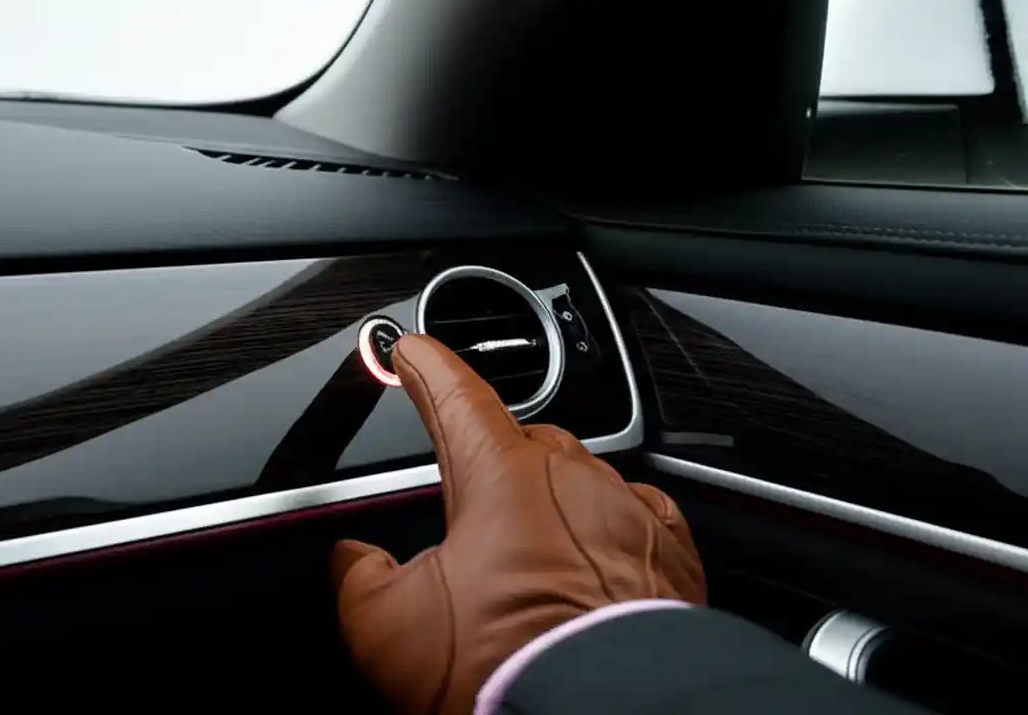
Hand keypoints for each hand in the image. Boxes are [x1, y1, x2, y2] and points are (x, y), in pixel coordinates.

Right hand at [332, 335, 705, 714]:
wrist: (608, 710)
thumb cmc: (506, 667)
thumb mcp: (387, 627)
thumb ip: (359, 577)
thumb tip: (354, 562)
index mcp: (501, 474)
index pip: (457, 395)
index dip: (428, 368)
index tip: (414, 349)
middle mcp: (573, 478)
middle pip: (523, 443)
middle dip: (492, 463)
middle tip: (466, 510)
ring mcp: (629, 513)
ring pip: (583, 481)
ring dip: (551, 507)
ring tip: (526, 564)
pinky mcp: (672, 557)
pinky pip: (639, 519)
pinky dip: (611, 534)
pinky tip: (594, 566)